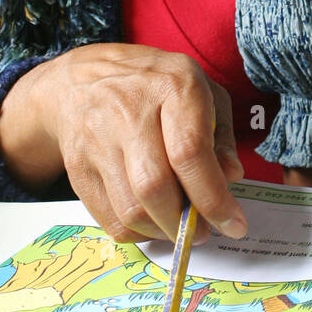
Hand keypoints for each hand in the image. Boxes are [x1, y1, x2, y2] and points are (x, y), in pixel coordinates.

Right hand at [0, 43, 246, 244]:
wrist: (80, 79)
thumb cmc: (152, 85)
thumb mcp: (201, 90)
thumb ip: (221, 134)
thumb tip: (231, 176)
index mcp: (171, 86)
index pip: (190, 153)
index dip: (214, 198)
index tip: (234, 224)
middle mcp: (129, 110)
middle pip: (155, 186)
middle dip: (186, 223)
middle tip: (205, 231)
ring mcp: (97, 139)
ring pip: (130, 209)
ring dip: (162, 232)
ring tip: (179, 227)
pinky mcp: (78, 166)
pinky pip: (107, 217)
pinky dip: (136, 233)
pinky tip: (152, 222)